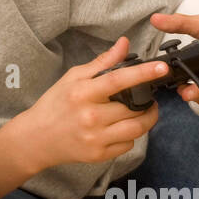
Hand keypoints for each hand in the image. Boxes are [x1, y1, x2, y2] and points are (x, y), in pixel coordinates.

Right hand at [19, 36, 169, 171]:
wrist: (36, 138)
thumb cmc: (55, 104)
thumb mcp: (73, 78)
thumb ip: (102, 62)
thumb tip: (124, 44)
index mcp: (83, 93)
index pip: (119, 80)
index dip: (143, 73)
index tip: (161, 68)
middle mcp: (90, 117)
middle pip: (134, 107)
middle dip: (148, 100)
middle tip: (149, 95)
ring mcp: (96, 138)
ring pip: (137, 129)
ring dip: (147, 119)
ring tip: (145, 111)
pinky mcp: (99, 155)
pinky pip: (128, 144)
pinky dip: (131, 135)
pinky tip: (123, 127)